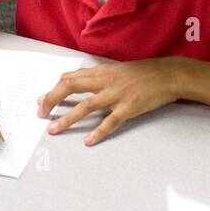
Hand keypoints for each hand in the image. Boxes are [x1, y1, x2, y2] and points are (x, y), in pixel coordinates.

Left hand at [37, 59, 181, 145]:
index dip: (54, 89)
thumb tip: (81, 81)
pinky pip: (110, 121)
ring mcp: (117, 95)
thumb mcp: (118, 70)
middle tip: (41, 113)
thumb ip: (99, 76)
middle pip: (71, 87)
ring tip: (54, 129)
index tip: (43, 100)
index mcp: (102, 72)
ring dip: (67, 118)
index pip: (71, 78)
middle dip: (52, 100)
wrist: (168, 75)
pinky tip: (88, 141)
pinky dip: (98, 132)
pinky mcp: (129, 108)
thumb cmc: (144, 73)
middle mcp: (106, 81)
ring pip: (86, 106)